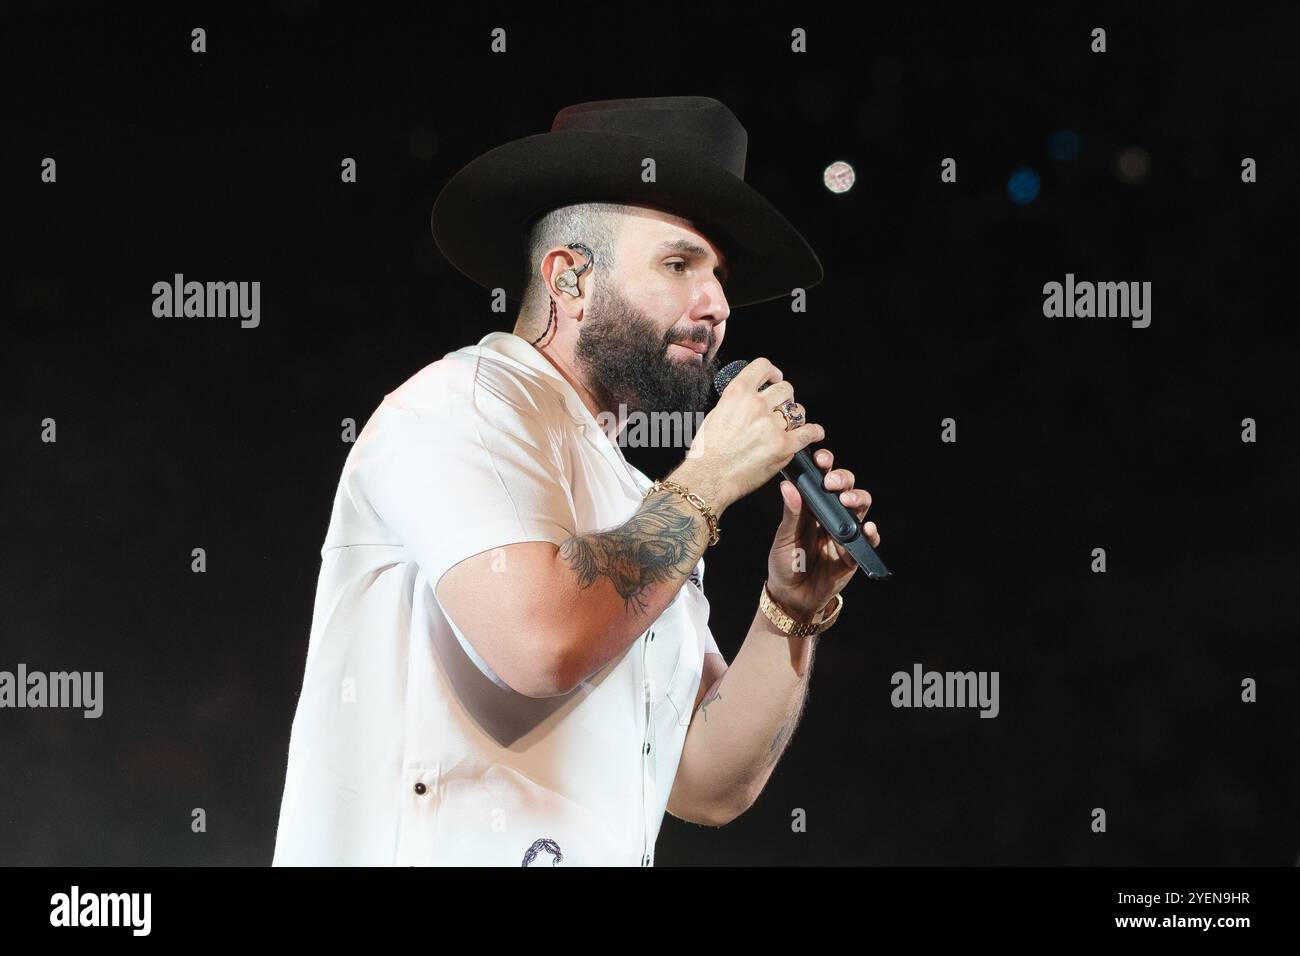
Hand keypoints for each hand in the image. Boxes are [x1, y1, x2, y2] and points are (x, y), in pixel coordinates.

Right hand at [673, 358, 824, 514]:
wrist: (708, 479)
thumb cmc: (706, 454)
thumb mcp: (714, 416)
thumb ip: (735, 403)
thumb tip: (748, 398)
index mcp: (737, 394)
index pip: (762, 366)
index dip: (772, 372)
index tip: (775, 378)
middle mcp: (755, 406)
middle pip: (784, 389)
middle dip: (785, 398)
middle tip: (782, 407)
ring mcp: (771, 426)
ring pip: (797, 411)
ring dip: (795, 417)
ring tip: (791, 425)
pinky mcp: (783, 446)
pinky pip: (808, 433)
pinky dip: (813, 432)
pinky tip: (813, 433)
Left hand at [766, 447, 880, 620]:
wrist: (791, 596)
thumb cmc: (784, 563)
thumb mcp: (784, 537)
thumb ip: (790, 513)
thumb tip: (788, 485)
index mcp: (812, 507)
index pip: (823, 480)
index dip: (826, 466)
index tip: (821, 459)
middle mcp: (831, 516)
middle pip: (846, 489)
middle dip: (843, 479)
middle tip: (832, 483)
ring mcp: (844, 534)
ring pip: (860, 509)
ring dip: (857, 500)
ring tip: (848, 501)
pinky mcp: (853, 554)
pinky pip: (867, 541)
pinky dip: (870, 533)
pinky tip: (867, 528)